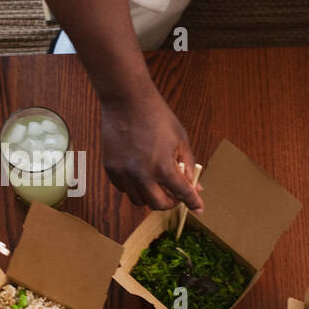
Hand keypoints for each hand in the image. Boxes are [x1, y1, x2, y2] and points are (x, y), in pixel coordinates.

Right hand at [101, 89, 202, 209]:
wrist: (127, 100)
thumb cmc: (156, 115)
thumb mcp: (180, 139)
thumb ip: (188, 165)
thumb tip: (194, 185)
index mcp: (162, 167)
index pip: (182, 194)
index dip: (193, 202)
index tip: (198, 208)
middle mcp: (141, 175)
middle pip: (158, 204)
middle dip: (170, 202)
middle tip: (175, 196)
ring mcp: (123, 173)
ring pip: (139, 200)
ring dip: (151, 196)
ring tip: (157, 184)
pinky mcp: (111, 168)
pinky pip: (124, 189)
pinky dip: (135, 187)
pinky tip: (141, 175)